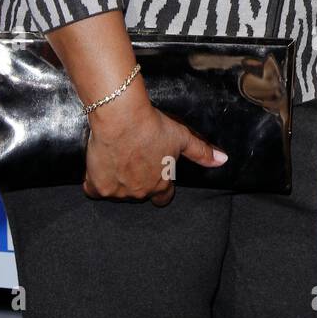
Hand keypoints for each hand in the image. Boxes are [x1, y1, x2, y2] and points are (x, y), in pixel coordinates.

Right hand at [84, 100, 227, 205]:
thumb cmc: (152, 126)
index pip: (163, 198)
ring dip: (117, 179)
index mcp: (161, 184)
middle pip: (139, 193)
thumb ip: (202, 152)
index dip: (160, 188)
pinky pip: (94, 190)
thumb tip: (223, 160)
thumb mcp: (182, 137)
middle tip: (134, 157)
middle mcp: (141, 192)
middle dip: (137, 179)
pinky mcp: (98, 186)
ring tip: (119, 156)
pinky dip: (95, 180)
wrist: (121, 118)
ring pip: (117, 192)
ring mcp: (119, 192)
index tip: (154, 174)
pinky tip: (100, 165)